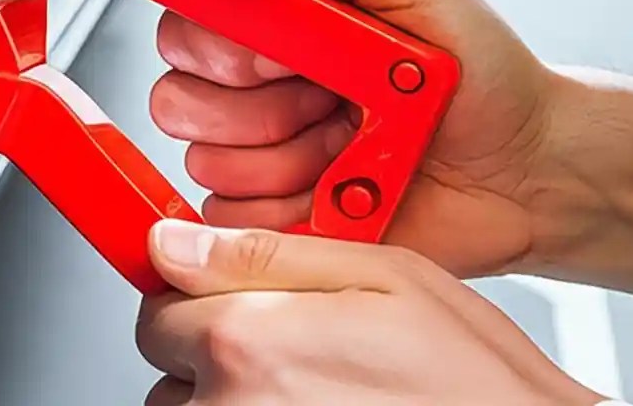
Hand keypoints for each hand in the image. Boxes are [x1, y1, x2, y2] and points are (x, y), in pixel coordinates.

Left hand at [135, 220, 604, 405]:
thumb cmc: (475, 383)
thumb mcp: (383, 275)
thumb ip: (262, 255)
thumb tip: (172, 243)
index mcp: (248, 342)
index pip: (157, 310)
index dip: (196, 297)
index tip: (224, 300)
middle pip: (170, 369)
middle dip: (215, 352)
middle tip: (294, 352)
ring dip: (232, 400)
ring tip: (316, 395)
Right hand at [150, 0, 583, 276]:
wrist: (535, 171)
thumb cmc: (485, 73)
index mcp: (277, 25)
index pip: (184, 23)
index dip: (212, 42)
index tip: (271, 48)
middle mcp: (259, 89)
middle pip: (178, 98)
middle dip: (256, 106)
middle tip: (330, 97)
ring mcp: (266, 157)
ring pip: (207, 161)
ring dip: (289, 158)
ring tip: (355, 146)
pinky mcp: (278, 222)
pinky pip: (234, 221)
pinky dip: (293, 210)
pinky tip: (346, 192)